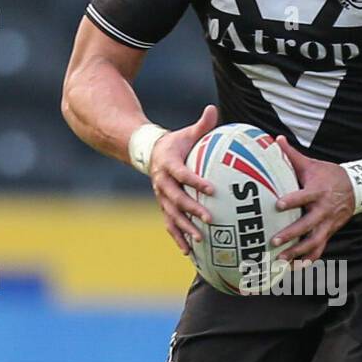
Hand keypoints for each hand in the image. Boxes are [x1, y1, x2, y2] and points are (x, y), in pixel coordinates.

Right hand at [150, 104, 217, 253]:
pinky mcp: (163, 207)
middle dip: (192, 210)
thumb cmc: (176, 143)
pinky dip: (178, 237)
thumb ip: (201, 125)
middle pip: (176, 199)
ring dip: (185, 229)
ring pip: (172, 216)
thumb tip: (212, 109)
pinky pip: (170, 224)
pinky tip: (189, 251)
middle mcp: (162, 183)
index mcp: (169, 164)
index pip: (183, 174)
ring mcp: (161, 197)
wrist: (149, 154)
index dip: (195, 182)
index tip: (212, 189)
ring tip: (200, 240)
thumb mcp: (186, 133)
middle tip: (210, 218)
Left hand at [271, 135, 354, 264]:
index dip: (292, 200)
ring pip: (314, 241)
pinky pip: (320, 249)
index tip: (278, 205)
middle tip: (274, 241)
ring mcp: (328, 224)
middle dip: (291, 234)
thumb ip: (292, 155)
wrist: (358, 189)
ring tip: (281, 259)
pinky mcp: (330, 232)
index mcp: (318, 191)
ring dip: (298, 252)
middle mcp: (324, 210)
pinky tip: (295, 267)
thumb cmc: (330, 175)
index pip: (304, 196)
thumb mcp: (313, 164)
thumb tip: (275, 138)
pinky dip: (309, 259)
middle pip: (308, 224)